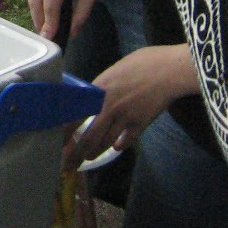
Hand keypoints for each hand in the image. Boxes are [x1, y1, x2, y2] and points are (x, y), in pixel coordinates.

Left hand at [67, 45, 194, 163]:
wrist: (169, 70)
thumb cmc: (143, 62)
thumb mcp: (114, 70)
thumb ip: (102, 86)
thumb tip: (91, 96)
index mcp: (98, 90)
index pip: (75, 115)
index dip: (65, 132)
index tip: (58, 143)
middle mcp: (108, 107)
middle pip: (88, 136)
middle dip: (76, 154)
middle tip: (68, 165)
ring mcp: (125, 117)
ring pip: (106, 142)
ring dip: (95, 152)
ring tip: (88, 157)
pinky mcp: (140, 124)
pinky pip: (127, 140)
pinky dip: (120, 146)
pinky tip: (117, 147)